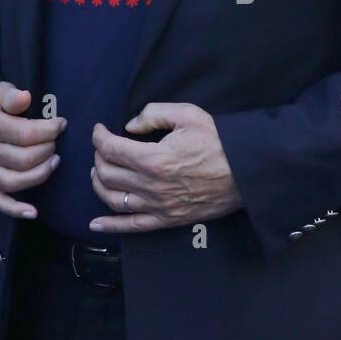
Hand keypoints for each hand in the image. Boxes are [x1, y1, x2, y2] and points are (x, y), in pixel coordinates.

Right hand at [0, 83, 65, 218]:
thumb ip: (11, 95)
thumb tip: (26, 98)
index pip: (26, 134)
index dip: (49, 130)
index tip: (61, 124)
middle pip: (24, 159)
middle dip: (47, 150)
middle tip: (54, 142)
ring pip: (15, 181)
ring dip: (40, 174)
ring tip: (54, 162)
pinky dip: (15, 210)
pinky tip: (33, 212)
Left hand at [89, 102, 242, 233]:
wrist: (245, 172)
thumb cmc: (218, 142)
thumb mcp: (187, 115)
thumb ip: (153, 113)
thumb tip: (130, 125)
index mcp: (153, 158)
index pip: (110, 148)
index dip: (98, 136)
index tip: (99, 129)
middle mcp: (151, 185)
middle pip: (106, 173)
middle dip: (98, 157)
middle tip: (103, 147)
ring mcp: (157, 206)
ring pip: (112, 199)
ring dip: (99, 185)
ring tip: (99, 173)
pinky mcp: (167, 219)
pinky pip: (131, 226)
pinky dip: (110, 226)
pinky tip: (95, 224)